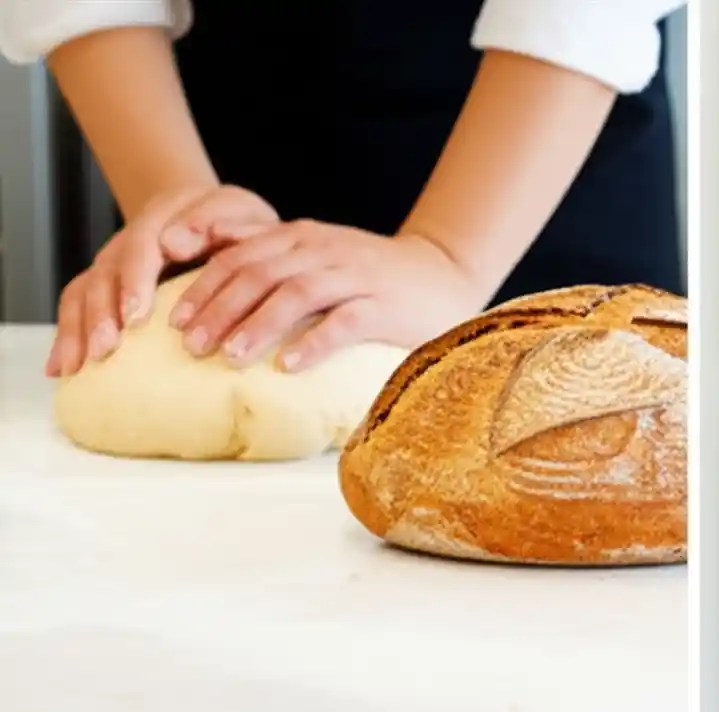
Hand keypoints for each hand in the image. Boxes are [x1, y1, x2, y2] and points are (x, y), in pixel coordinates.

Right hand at [46, 185, 276, 376]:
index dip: (135, 281)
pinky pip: (77, 306)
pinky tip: (63, 368)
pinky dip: (68, 336)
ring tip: (78, 366)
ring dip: (79, 330)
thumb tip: (173, 243)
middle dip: (101, 315)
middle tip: (105, 350)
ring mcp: (114, 263)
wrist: (207, 213)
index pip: (142, 246)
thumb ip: (209, 221)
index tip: (135, 316)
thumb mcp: (233, 210)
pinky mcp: (106, 284)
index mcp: (162, 218)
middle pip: (105, 275)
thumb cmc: (229, 220)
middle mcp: (128, 241)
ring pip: (84, 293)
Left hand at [169, 220, 491, 371]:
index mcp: (303, 238)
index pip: (240, 255)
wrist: (444, 273)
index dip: (203, 286)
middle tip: (190, 345)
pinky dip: (313, 343)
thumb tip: (215, 274)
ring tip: (229, 358)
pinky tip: (288, 366)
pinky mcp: (384, 305)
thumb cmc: (373, 276)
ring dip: (257, 326)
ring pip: (295, 294)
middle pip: (259, 273)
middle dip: (219, 309)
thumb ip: (275, 259)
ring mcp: (356, 276)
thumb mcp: (320, 255)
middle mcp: (325, 250)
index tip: (174, 320)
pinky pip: (343, 322)